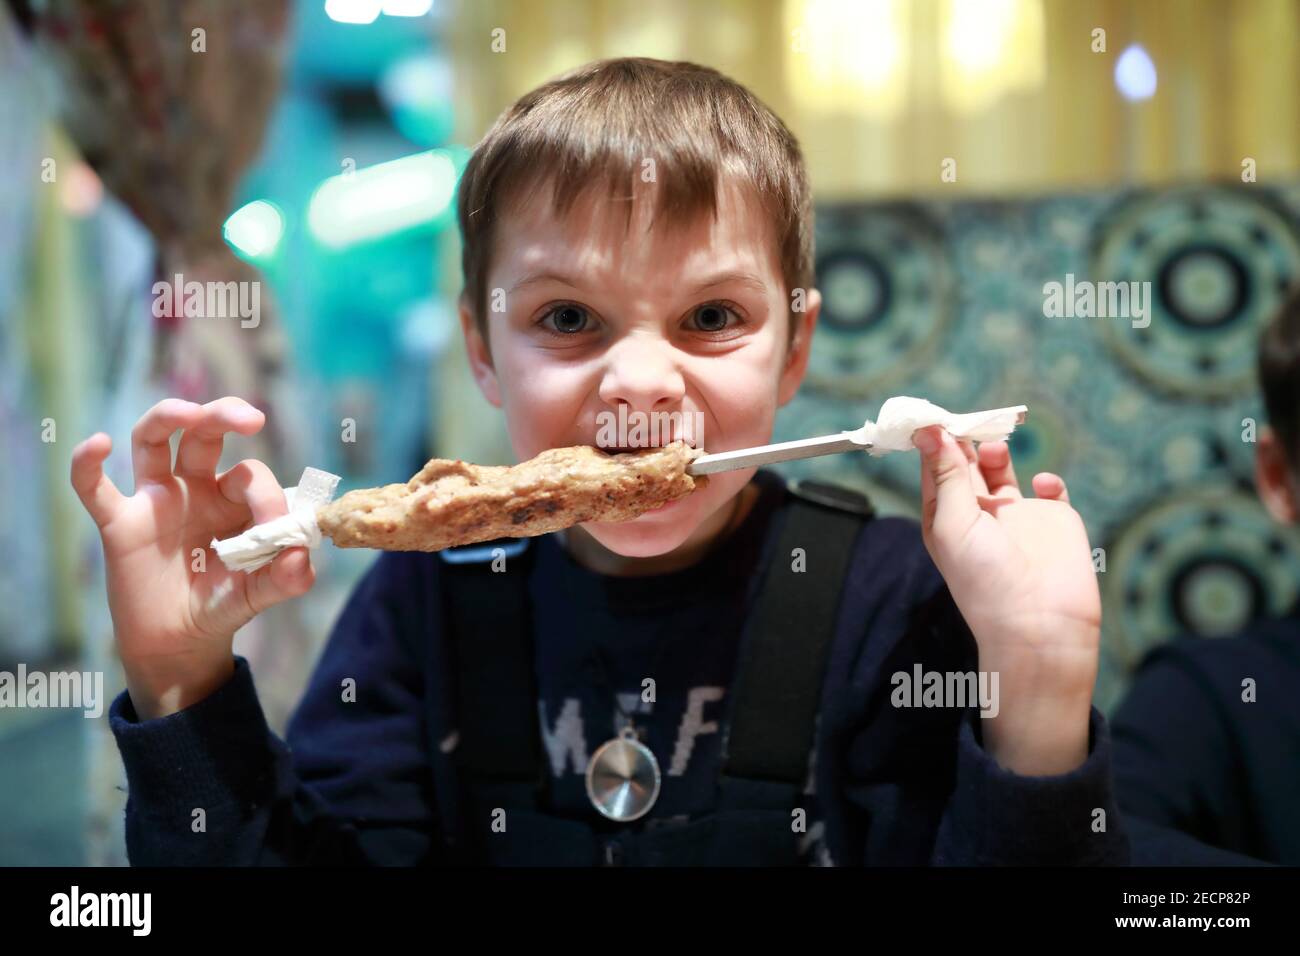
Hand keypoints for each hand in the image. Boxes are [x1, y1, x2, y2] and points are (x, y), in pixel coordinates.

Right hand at [70, 397, 314, 718]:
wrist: (180, 641)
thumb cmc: (222, 604)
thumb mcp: (260, 594)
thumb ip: (286, 578)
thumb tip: (302, 558)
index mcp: (234, 498)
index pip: (250, 475)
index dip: (265, 495)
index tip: (275, 527)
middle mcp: (195, 488)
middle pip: (204, 434)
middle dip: (224, 415)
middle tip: (251, 418)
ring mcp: (155, 501)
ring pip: (152, 440)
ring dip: (167, 418)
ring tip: (187, 412)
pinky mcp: (120, 523)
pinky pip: (94, 488)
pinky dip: (87, 464)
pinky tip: (96, 444)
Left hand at [913, 424, 1099, 774]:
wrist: (1040, 626)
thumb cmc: (985, 581)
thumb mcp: (954, 522)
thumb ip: (947, 476)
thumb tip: (930, 432)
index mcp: (945, 518)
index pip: (935, 469)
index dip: (934, 441)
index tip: (932, 415)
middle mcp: (978, 515)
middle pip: (967, 463)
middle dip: (966, 438)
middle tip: (968, 419)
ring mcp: (1016, 517)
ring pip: (1003, 469)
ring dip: (997, 451)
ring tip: (994, 447)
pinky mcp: (1053, 521)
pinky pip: (1050, 489)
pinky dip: (1048, 480)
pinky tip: (1043, 486)